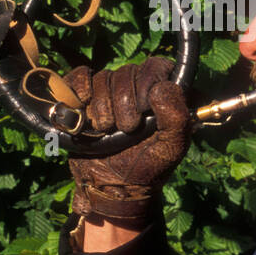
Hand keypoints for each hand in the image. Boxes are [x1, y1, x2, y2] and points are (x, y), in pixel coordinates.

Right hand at [65, 56, 191, 222]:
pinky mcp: (85, 96)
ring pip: (103, 78)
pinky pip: (80, 77)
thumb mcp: (171, 148)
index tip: (142, 114)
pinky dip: (78, 90)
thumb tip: (162, 87)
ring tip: (106, 131)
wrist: (109, 188)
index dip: (146, 85)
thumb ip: (177, 117)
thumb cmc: (145, 169)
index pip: (156, 67)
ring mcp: (110, 90)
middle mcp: (137, 87)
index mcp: (163, 94)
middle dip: (123, 104)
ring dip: (102, 109)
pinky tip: (82, 111)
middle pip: (126, 72)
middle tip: (126, 130)